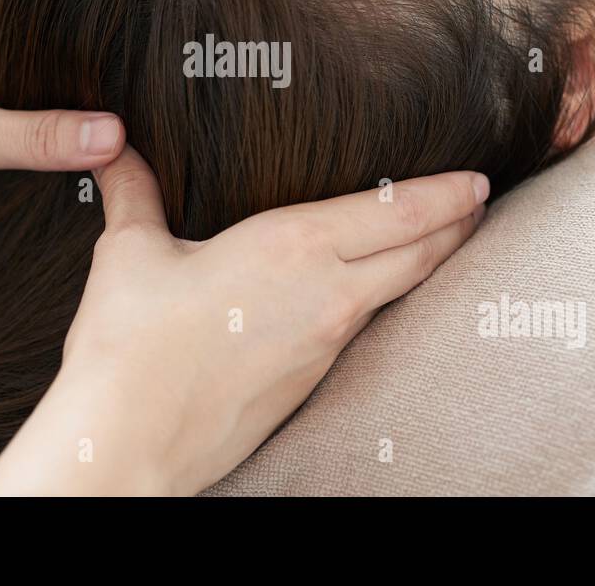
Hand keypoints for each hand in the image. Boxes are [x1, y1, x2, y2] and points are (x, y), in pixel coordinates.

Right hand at [0, 148, 487, 495]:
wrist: (129, 443)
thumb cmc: (130, 344)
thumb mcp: (130, 254)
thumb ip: (134, 194)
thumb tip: (114, 151)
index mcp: (291, 247)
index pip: (397, 211)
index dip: (446, 194)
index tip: (478, 179)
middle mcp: (325, 293)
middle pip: (419, 254)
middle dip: (458, 224)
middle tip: (480, 202)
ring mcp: (324, 345)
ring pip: (398, 294)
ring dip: (426, 263)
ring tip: (437, 241)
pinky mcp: (310, 383)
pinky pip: (361, 329)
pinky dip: (382, 302)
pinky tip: (364, 297)